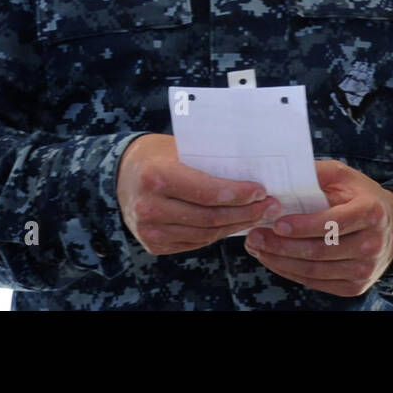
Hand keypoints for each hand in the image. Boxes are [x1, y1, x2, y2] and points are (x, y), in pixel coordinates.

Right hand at [116, 133, 272, 254]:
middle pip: (210, 217)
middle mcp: (150, 206)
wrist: (121, 175)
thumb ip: (209, 162)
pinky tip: (235, 225)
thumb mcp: (180, 148)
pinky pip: (195, 242)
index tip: (262, 191)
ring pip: (205, 234)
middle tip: (271, 207)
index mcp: (157, 176)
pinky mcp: (153, 245)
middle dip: (246, 213)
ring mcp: (150, 230)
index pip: (208, 192)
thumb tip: (254, 172)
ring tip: (259, 216)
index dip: (239, 194)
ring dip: (236, 226)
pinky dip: (218, 234)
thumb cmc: (158, 155)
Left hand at [243, 159, 392, 297]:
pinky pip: (316, 282)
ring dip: (280, 261)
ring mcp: (364, 269)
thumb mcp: (344, 176)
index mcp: (370, 212)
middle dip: (281, 246)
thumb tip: (283, 175)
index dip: (303, 226)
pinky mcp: (355, 286)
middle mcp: (371, 244)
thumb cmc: (361, 196)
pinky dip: (291, 272)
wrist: (392, 225)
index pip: (332, 224)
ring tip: (258, 248)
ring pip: (314, 271)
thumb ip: (317, 173)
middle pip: (319, 251)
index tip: (276, 223)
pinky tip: (275, 260)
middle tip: (254, 236)